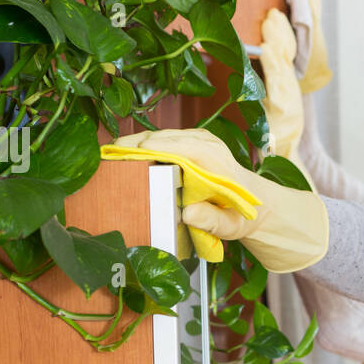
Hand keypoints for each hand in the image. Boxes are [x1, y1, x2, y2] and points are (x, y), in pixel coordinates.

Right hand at [108, 129, 328, 272]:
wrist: (260, 206)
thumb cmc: (244, 216)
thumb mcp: (233, 225)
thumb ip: (214, 222)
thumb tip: (189, 213)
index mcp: (213, 158)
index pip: (175, 145)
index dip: (148, 147)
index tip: (123, 153)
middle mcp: (204, 143)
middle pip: (160, 138)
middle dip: (131, 146)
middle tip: (103, 158)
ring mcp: (196, 140)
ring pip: (157, 137)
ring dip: (132, 146)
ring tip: (105, 159)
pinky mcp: (189, 144)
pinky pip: (160, 142)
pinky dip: (141, 149)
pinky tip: (122, 160)